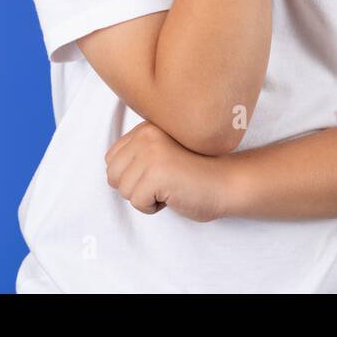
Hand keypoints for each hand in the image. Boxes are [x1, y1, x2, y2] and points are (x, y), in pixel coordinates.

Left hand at [105, 120, 231, 222]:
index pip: (112, 158)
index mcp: (146, 128)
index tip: (158, 174)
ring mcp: (151, 153)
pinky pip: (136, 202)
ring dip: (145, 197)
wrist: (226, 183)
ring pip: (124, 190)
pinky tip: (173, 195)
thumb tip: (111, 174)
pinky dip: (153, 208)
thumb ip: (138, 153)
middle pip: (113, 175)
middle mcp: (146, 135)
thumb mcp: (162, 153)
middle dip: (135, 187)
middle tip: (163, 182)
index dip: (132, 175)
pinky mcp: (156, 174)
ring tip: (170, 187)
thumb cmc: (195, 174)